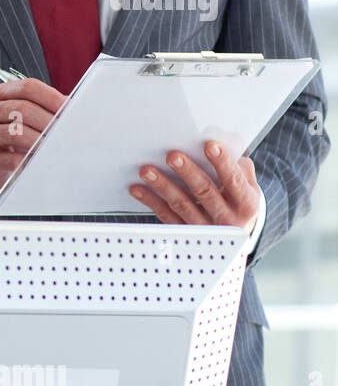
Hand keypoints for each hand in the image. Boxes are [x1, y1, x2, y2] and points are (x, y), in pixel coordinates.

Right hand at [0, 78, 65, 196]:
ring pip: (17, 133)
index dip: (51, 96)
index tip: (68, 108)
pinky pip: (12, 159)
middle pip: (22, 109)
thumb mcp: (18, 115)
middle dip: (48, 120)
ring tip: (55, 146)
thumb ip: (42, 107)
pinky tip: (39, 161)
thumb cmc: (8, 135)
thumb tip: (73, 107)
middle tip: (65, 131)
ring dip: (41, 140)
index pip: (27, 87)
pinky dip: (31, 160)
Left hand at [129, 142, 260, 232]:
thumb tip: (229, 144)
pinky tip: (138, 189)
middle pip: (204, 192)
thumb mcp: (248, 189)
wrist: (232, 241)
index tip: (209, 145)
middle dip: (188, 172)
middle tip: (172, 156)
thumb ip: (241, 169)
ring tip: (147, 171)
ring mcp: (204, 228)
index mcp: (246, 204)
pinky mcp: (184, 233)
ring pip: (181, 204)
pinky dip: (150, 201)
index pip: (234, 181)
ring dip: (163, 186)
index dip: (222, 163)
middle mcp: (226, 218)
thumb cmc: (238, 204)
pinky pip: (165, 216)